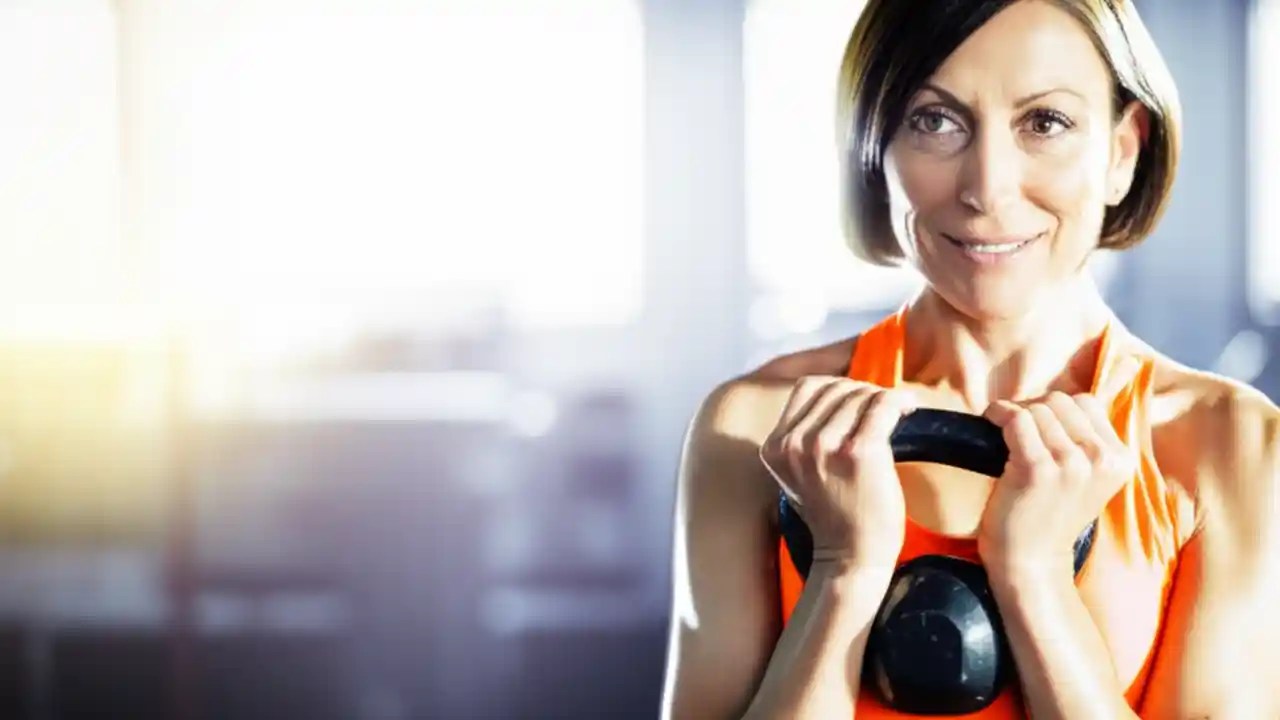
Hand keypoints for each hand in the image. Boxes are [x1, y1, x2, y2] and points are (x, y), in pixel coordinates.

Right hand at [759, 376, 921, 569]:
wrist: (850, 559)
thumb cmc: (834, 518)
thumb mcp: (800, 474)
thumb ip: (805, 437)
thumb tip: (841, 394)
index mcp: (775, 446)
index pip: (807, 388)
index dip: (838, 387)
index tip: (860, 400)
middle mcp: (795, 443)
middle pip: (835, 388)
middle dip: (863, 391)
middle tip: (883, 406)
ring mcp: (824, 446)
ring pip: (859, 395)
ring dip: (882, 397)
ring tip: (896, 410)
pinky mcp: (858, 452)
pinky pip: (882, 407)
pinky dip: (899, 402)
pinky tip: (909, 409)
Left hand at [977, 357, 1142, 576]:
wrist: (1031, 562)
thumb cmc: (1050, 517)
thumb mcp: (1087, 478)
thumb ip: (1085, 442)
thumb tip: (1053, 399)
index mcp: (1120, 458)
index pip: (1088, 403)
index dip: (1056, 408)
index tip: (1037, 425)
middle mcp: (1102, 459)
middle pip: (1061, 400)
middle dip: (1034, 408)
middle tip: (1016, 430)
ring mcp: (1071, 464)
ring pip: (1038, 408)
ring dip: (1014, 414)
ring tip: (1004, 433)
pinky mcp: (1038, 469)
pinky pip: (1016, 419)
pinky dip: (998, 415)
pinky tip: (989, 424)